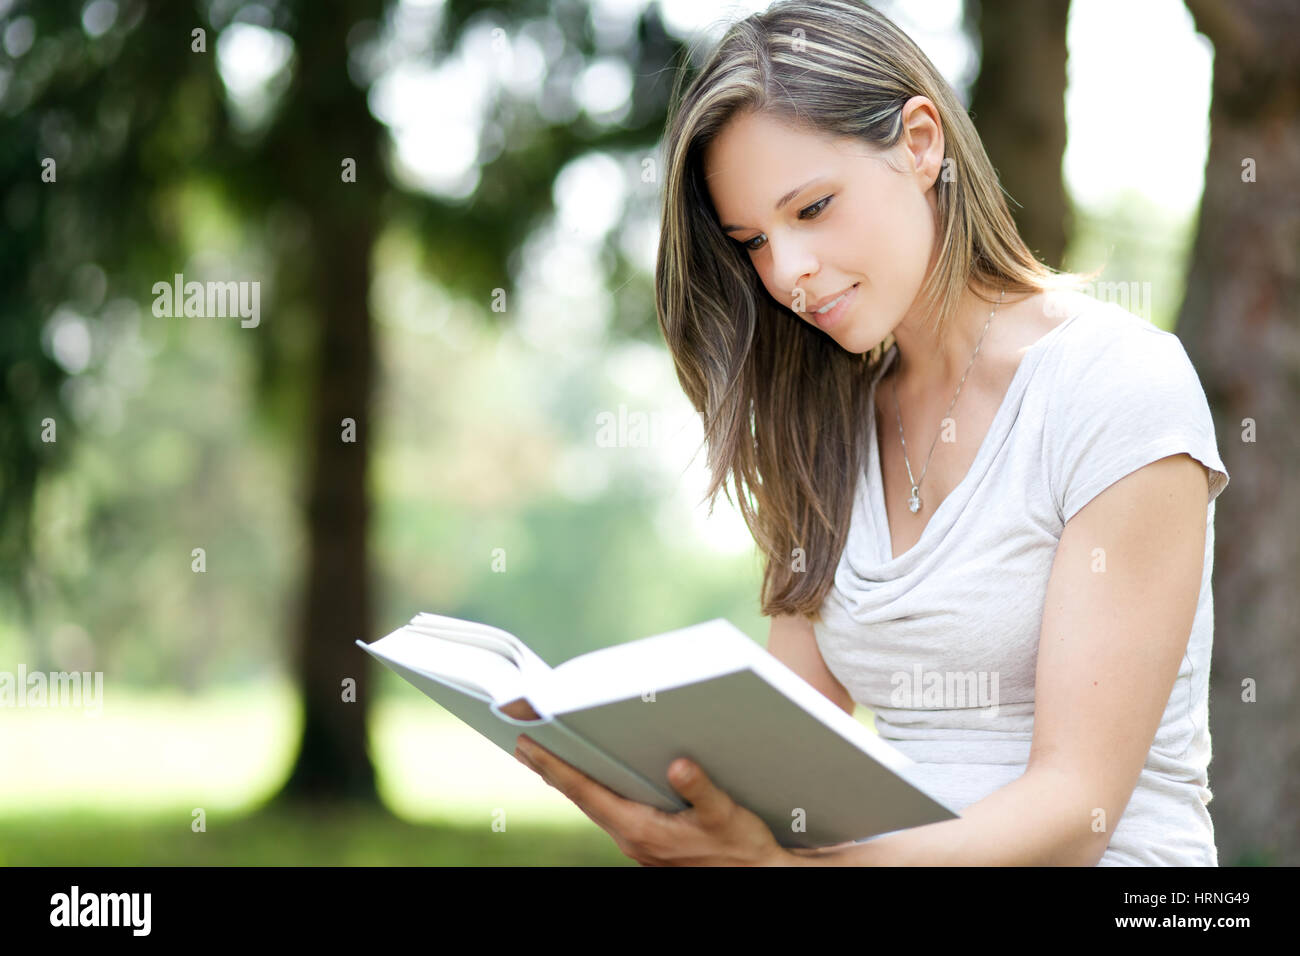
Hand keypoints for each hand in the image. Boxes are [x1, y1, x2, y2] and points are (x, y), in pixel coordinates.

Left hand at [514, 734, 790, 866]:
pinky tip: (594, 779)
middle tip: (523, 744)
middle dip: (552, 770)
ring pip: (595, 805)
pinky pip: (611, 811)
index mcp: (641, 830)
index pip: (585, 792)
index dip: (554, 767)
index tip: (528, 746)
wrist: (757, 876)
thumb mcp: (725, 814)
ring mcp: (638, 843)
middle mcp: (632, 838)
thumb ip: (701, 788)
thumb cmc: (741, 849)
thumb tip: (678, 764)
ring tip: (548, 757)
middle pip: (581, 798)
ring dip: (571, 781)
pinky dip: (595, 791)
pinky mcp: (649, 842)